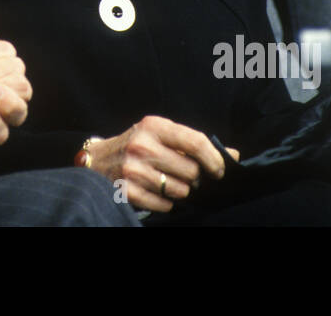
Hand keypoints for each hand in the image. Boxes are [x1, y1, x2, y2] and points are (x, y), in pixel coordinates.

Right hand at [87, 116, 239, 212]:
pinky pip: (165, 205)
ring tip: (166, 182)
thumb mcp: (161, 135)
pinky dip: (166, 203)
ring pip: (180, 191)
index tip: (220, 171)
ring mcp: (134, 169)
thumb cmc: (137, 145)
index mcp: (154, 126)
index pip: (196, 142)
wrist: (97, 161)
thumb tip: (234, 155)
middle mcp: (143, 145)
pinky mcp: (128, 190)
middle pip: (191, 172)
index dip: (214, 160)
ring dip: (180, 191)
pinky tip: (154, 191)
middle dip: (194, 178)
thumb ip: (194, 144)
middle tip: (184, 176)